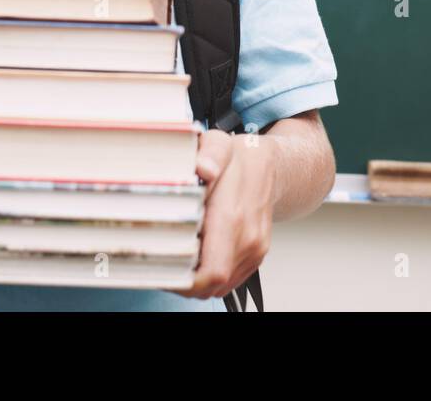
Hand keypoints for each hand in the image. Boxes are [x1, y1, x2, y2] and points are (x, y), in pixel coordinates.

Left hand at [170, 128, 275, 300]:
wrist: (270, 166)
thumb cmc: (238, 158)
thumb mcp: (219, 144)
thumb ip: (210, 154)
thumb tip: (203, 167)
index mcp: (233, 216)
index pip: (211, 271)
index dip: (182, 280)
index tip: (161, 271)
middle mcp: (248, 239)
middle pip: (210, 285)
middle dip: (182, 282)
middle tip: (160, 267)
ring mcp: (254, 250)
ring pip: (219, 287)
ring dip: (195, 282)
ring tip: (175, 260)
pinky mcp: (255, 256)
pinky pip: (228, 280)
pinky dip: (208, 277)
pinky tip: (194, 258)